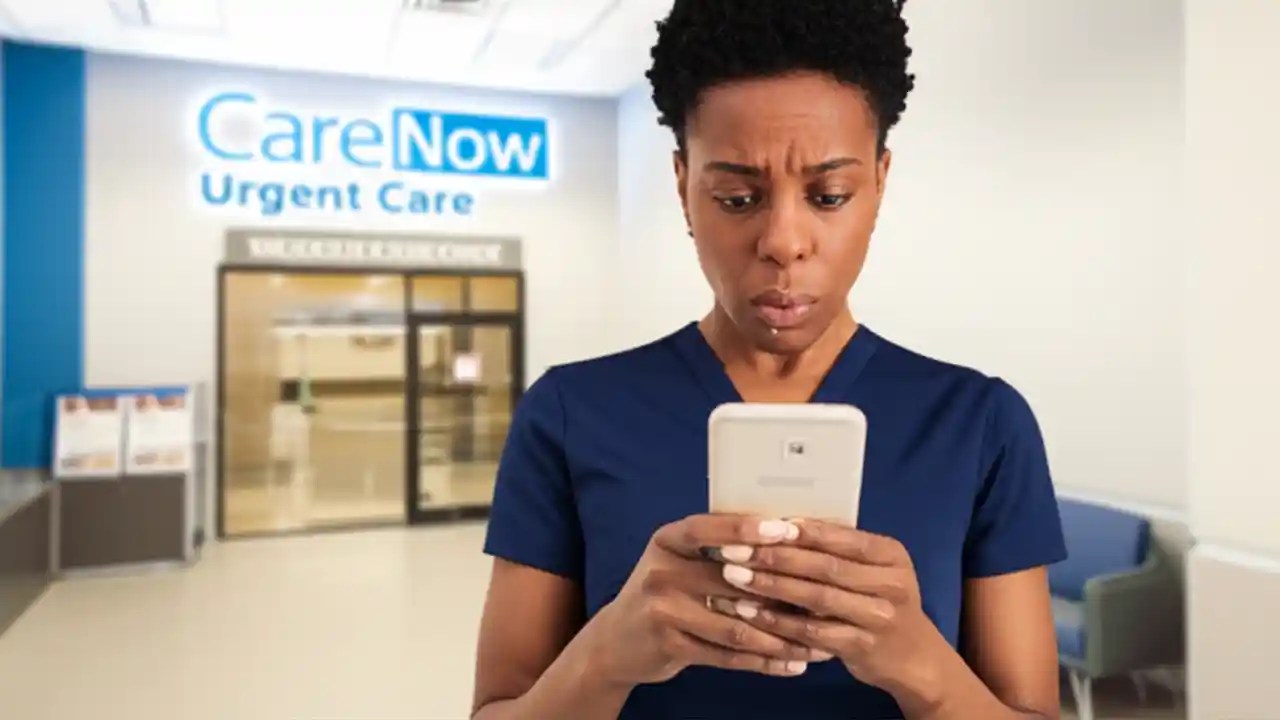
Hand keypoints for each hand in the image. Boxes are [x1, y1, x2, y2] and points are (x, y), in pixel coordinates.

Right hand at [587, 514, 832, 687]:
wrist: (616, 642)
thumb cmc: (663, 593)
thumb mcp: (678, 560)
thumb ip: (718, 551)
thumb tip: (785, 540)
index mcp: (667, 541)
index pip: (707, 527)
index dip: (745, 528)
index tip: (786, 529)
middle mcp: (662, 571)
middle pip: (731, 579)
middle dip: (782, 590)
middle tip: (825, 595)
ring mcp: (663, 610)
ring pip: (736, 624)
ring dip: (782, 636)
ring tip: (819, 641)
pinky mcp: (670, 645)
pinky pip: (727, 655)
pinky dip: (764, 661)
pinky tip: (793, 663)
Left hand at [711, 520, 948, 708]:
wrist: (914, 658)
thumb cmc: (881, 603)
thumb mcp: (874, 570)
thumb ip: (839, 551)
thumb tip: (781, 524)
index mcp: (889, 554)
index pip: (841, 537)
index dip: (801, 532)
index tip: (761, 524)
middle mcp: (890, 583)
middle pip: (826, 566)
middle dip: (777, 556)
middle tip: (735, 549)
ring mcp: (878, 617)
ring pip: (816, 597)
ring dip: (772, 587)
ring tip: (735, 577)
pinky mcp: (862, 646)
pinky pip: (813, 631)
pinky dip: (779, 622)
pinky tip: (751, 613)